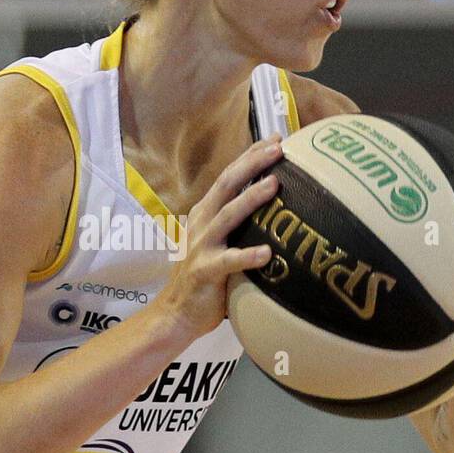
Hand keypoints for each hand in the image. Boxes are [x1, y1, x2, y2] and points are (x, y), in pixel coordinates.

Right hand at [153, 133, 282, 342]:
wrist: (175, 313)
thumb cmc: (205, 278)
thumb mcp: (218, 243)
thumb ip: (238, 225)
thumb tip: (275, 210)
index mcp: (205, 213)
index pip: (229, 176)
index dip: (250, 156)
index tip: (276, 139)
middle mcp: (202, 223)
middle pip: (227, 185)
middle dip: (252, 164)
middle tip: (278, 148)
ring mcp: (201, 246)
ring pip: (228, 216)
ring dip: (251, 199)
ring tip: (275, 185)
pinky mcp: (205, 271)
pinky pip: (229, 262)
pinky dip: (247, 256)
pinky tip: (267, 253)